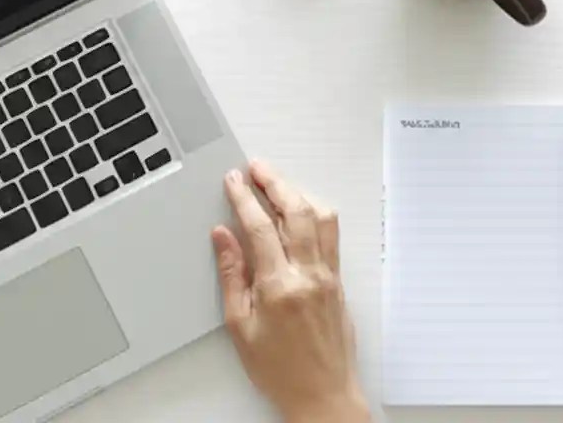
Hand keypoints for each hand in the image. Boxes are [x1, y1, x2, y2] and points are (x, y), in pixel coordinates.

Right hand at [212, 161, 367, 422]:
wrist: (323, 396)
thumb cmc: (279, 370)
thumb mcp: (240, 326)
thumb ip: (232, 275)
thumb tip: (223, 236)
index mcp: (280, 287)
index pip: (261, 227)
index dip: (245, 197)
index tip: (233, 180)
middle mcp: (310, 275)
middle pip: (296, 211)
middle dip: (275, 182)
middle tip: (256, 168)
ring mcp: (329, 276)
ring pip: (321, 217)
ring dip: (298, 193)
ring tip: (277, 183)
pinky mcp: (339, 281)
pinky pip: (330, 235)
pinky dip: (314, 213)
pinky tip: (300, 210)